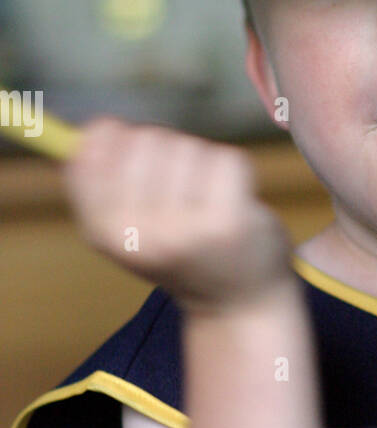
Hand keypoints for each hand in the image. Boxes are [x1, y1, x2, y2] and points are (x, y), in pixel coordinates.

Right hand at [61, 117, 296, 312]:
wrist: (235, 301)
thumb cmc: (180, 248)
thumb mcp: (126, 224)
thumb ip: (102, 178)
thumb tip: (97, 127)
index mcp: (100, 231)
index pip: (90, 149)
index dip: (119, 141)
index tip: (142, 164)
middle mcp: (133, 234)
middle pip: (143, 138)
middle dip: (167, 152)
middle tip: (182, 190)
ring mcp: (180, 230)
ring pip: (187, 145)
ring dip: (201, 163)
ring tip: (206, 201)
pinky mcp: (225, 224)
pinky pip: (226, 159)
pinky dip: (235, 172)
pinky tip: (233, 203)